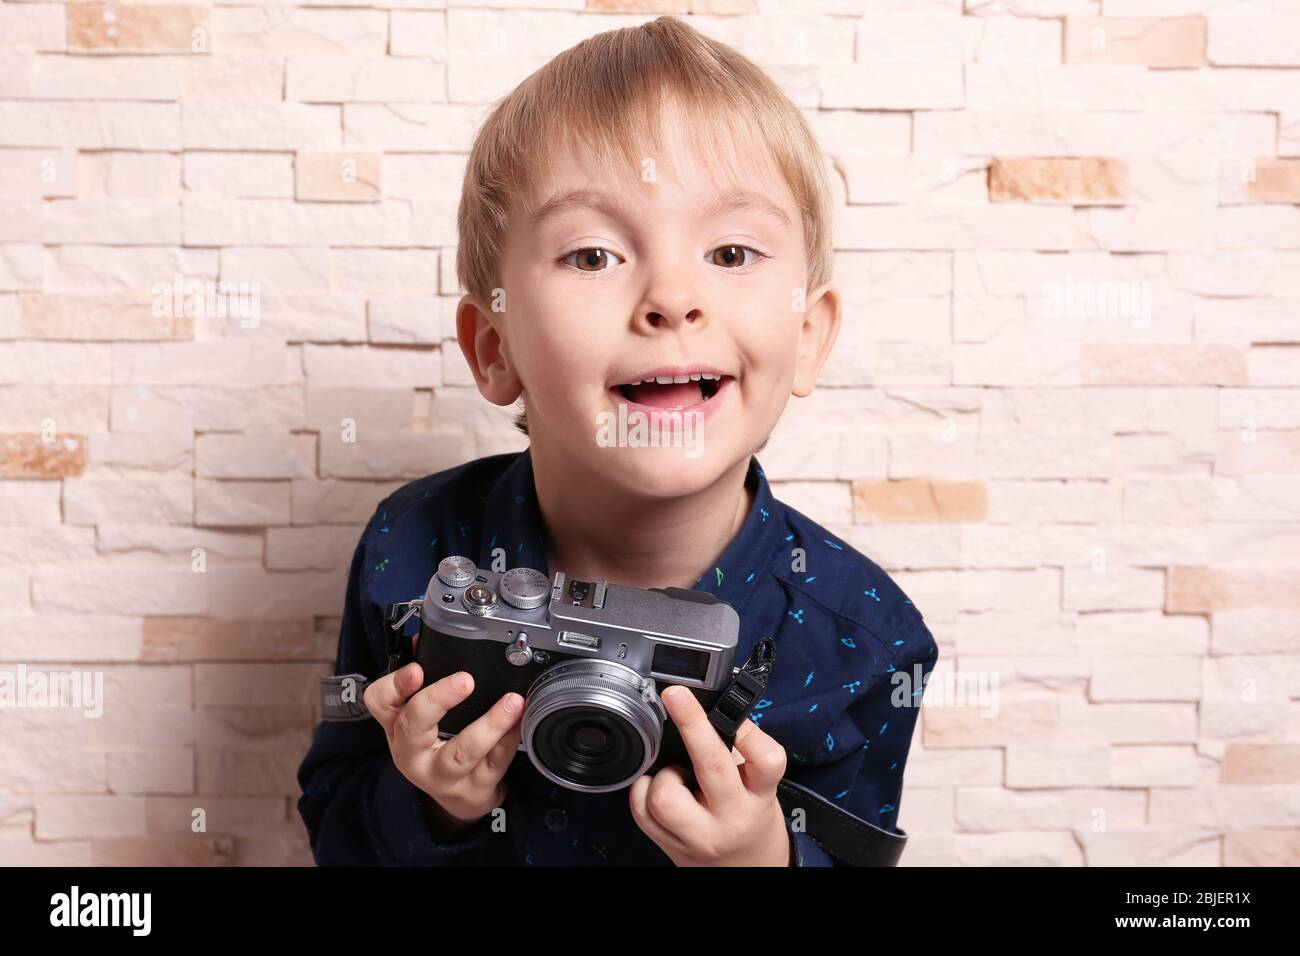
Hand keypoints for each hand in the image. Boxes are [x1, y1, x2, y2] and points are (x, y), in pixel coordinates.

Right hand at [363, 638, 521, 840]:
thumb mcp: (421, 716)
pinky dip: (509, 742)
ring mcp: (442, 775)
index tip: (417, 668)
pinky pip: (493, 765)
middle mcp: (412, 752)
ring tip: (511, 702)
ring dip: (489, 725)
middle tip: (465, 680)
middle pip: (415, 726)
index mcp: (397, 725)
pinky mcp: (472, 790)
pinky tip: (521, 723)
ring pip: (461, 753)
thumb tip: (425, 637)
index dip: (395, 684)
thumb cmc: (437, 745)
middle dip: (438, 699)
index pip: (379, 701)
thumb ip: (425, 675)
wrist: (457, 797)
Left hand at [628, 685, 791, 865]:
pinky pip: (641, 811)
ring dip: (664, 775)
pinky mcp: (671, 847)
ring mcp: (699, 836)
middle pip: (710, 766)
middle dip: (691, 724)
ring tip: (677, 775)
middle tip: (676, 695)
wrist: (748, 868)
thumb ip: (740, 749)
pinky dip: (643, 790)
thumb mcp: (760, 784)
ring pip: (664, 796)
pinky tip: (658, 788)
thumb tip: (709, 707)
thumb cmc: (751, 814)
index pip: (765, 760)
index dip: (748, 731)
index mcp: (759, 796)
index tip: (730, 708)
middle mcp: (731, 817)